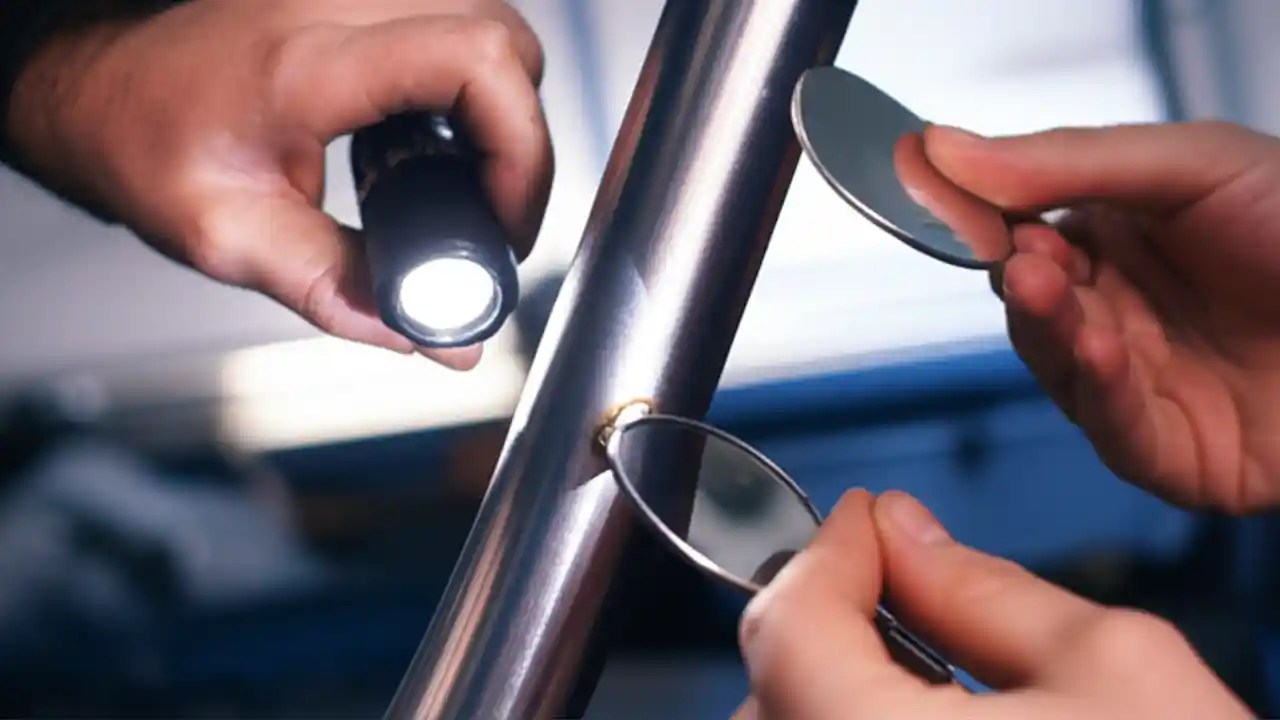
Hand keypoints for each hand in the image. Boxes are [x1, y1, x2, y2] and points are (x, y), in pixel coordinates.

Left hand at [7, 0, 552, 369]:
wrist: (99, 90)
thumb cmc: (144, 147)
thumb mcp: (233, 239)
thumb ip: (340, 291)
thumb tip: (437, 339)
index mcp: (311, 64)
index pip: (476, 63)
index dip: (522, 150)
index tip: (503, 222)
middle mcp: (340, 6)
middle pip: (504, 39)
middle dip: (524, 137)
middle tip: (495, 213)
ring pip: (492, 23)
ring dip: (507, 105)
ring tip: (473, 179)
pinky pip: (456, 22)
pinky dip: (476, 80)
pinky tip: (445, 135)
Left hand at [733, 490, 1251, 719]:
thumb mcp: (1114, 670)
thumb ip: (982, 590)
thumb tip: (902, 531)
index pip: (786, 628)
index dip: (825, 553)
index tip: (863, 521)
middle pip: (774, 693)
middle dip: (827, 625)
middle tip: (896, 587)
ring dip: (834, 692)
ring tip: (921, 669)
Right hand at [922, 122, 1279, 511]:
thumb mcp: (1194, 164)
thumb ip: (1067, 161)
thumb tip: (944, 148)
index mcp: (1118, 241)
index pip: (1018, 233)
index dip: (981, 221)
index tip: (943, 200)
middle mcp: (1120, 314)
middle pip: (1030, 306)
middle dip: (1022, 281)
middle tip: (1017, 255)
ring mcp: (1140, 386)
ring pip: (1059, 369)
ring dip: (1053, 331)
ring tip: (1050, 288)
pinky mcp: (1169, 452)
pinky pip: (1112, 429)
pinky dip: (1101, 390)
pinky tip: (1107, 350)